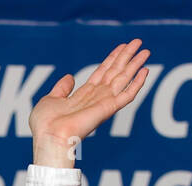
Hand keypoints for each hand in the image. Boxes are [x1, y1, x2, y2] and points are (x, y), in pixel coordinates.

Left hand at [29, 38, 150, 167]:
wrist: (49, 136)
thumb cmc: (46, 125)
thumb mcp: (50, 99)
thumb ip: (62, 88)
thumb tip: (70, 77)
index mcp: (83, 95)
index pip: (102, 73)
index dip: (112, 59)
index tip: (122, 46)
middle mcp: (96, 98)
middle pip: (115, 72)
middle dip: (127, 57)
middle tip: (139, 42)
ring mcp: (104, 103)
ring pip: (124, 79)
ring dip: (135, 64)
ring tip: (146, 50)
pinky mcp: (108, 109)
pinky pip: (127, 95)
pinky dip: (137, 83)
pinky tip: (145, 71)